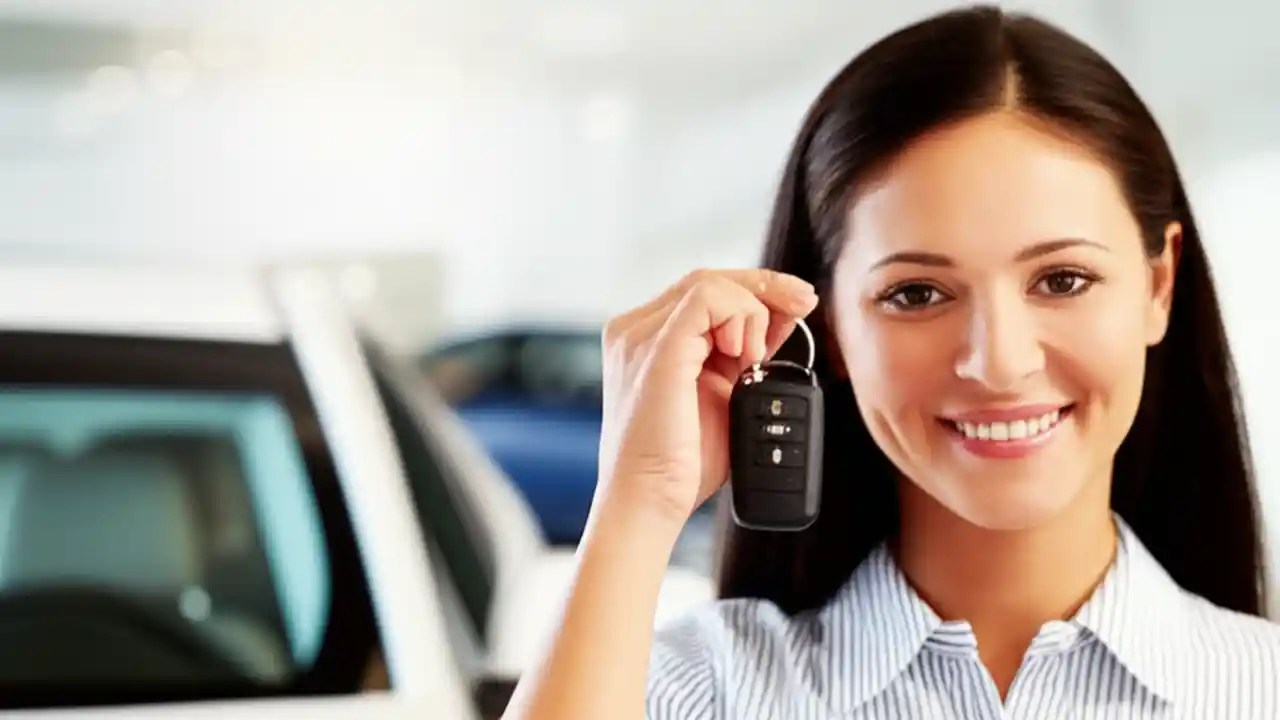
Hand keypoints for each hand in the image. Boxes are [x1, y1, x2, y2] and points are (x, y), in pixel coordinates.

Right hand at [595, 268, 818, 524]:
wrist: (650, 502)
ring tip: (755, 359)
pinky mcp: (656, 348)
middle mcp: (635, 330)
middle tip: (805, 302)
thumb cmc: (681, 464)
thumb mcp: (726, 395)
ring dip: (752, 311)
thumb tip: (783, 318)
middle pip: (707, 279)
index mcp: (645, 340)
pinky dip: (739, 318)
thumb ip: (746, 355)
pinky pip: (706, 298)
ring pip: (709, 282)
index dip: (754, 294)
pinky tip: (745, 356)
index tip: (796, 308)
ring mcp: (640, 336)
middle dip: (766, 286)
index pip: (703, 293)